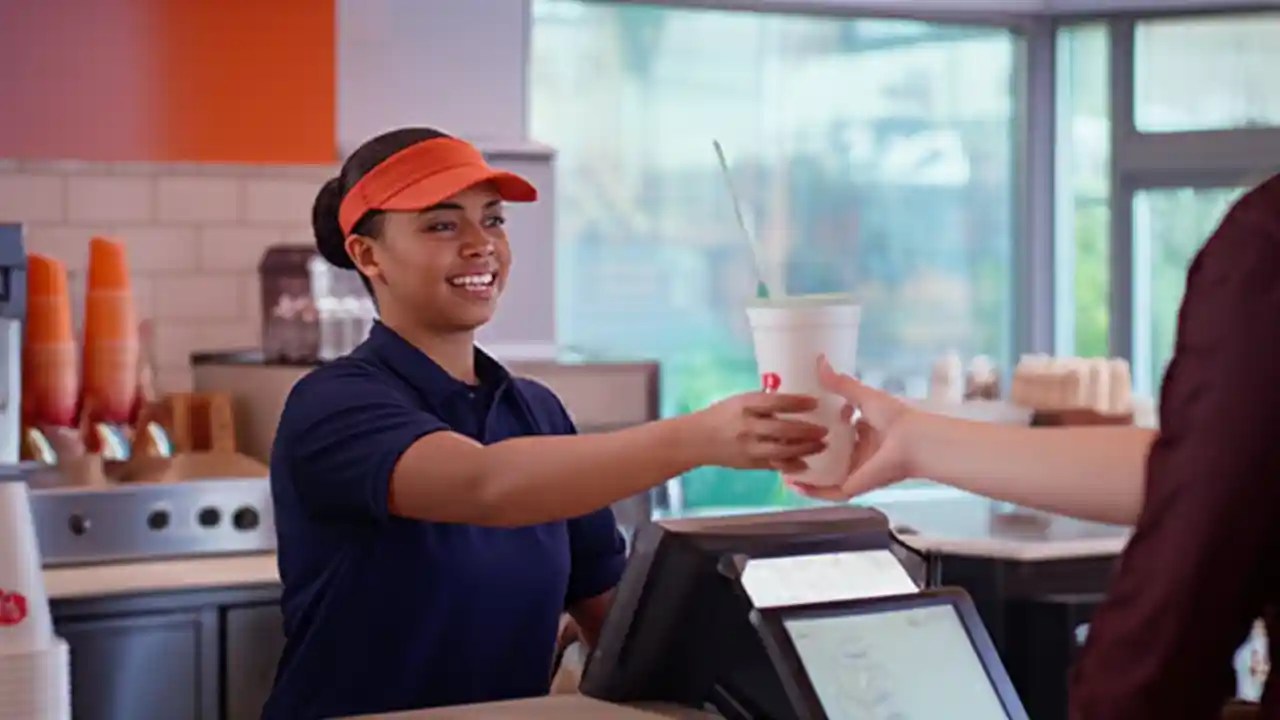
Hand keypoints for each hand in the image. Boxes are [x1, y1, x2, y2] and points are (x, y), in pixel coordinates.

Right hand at [690, 391, 827, 471]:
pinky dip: (792, 466)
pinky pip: (775, 465)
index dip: (797, 402)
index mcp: (745, 406)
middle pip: (783, 428)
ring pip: (782, 450)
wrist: (696, 440)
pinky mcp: (750, 463)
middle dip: (808, 430)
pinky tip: (805, 464)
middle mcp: (748, 427)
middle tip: (825, 429)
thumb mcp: (739, 401)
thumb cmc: (721, 415)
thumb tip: (795, 401)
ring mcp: (749, 448)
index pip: (776, 402)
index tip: (815, 402)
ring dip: (805, 449)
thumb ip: (763, 402)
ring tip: (822, 445)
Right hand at [788, 355, 916, 501]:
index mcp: (866, 431)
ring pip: (825, 474)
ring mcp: (855, 471)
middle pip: (829, 452)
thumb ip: (841, 384)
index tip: (799, 417)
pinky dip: (810, 490)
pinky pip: (828, 491)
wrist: (912, 443)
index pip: (839, 429)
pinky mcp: (853, 486)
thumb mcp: (863, 396)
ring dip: (805, 471)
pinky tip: (792, 483)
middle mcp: (860, 452)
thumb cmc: (894, 418)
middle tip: (784, 440)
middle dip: (807, 448)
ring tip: (782, 464)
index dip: (820, 424)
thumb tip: (820, 361)